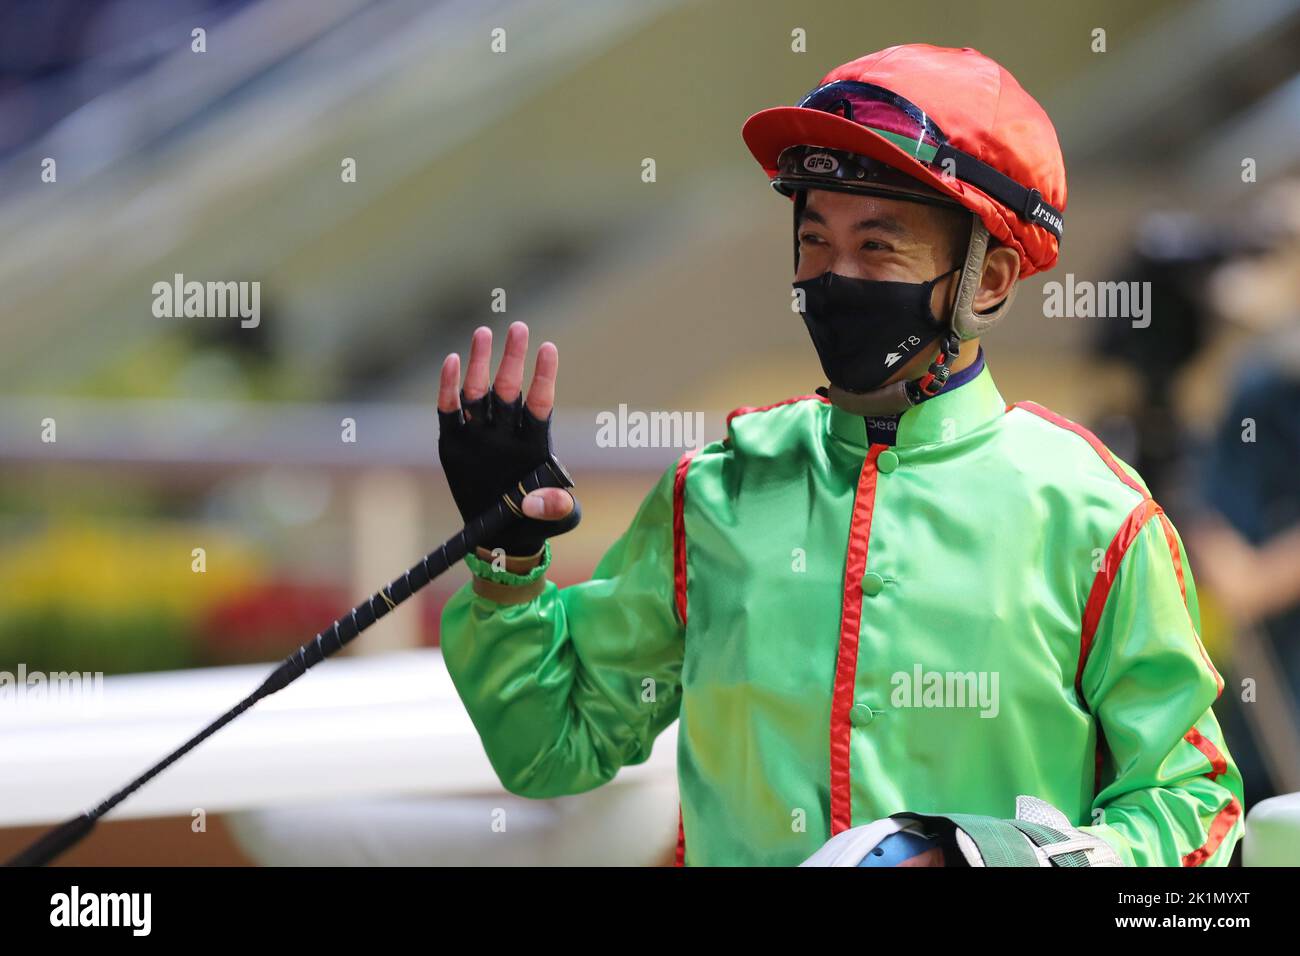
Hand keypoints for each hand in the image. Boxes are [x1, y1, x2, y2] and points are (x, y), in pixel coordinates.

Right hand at [437, 321, 578, 556]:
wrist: (500, 538)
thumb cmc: (534, 523)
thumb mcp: (556, 518)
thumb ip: (556, 506)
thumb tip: (539, 502)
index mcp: (533, 444)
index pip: (540, 403)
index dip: (543, 376)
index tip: (548, 348)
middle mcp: (505, 434)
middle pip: (508, 389)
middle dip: (512, 358)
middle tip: (518, 328)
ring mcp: (479, 437)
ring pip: (478, 394)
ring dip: (480, 364)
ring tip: (483, 333)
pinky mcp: (453, 445)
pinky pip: (448, 412)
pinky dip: (449, 388)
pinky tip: (452, 361)